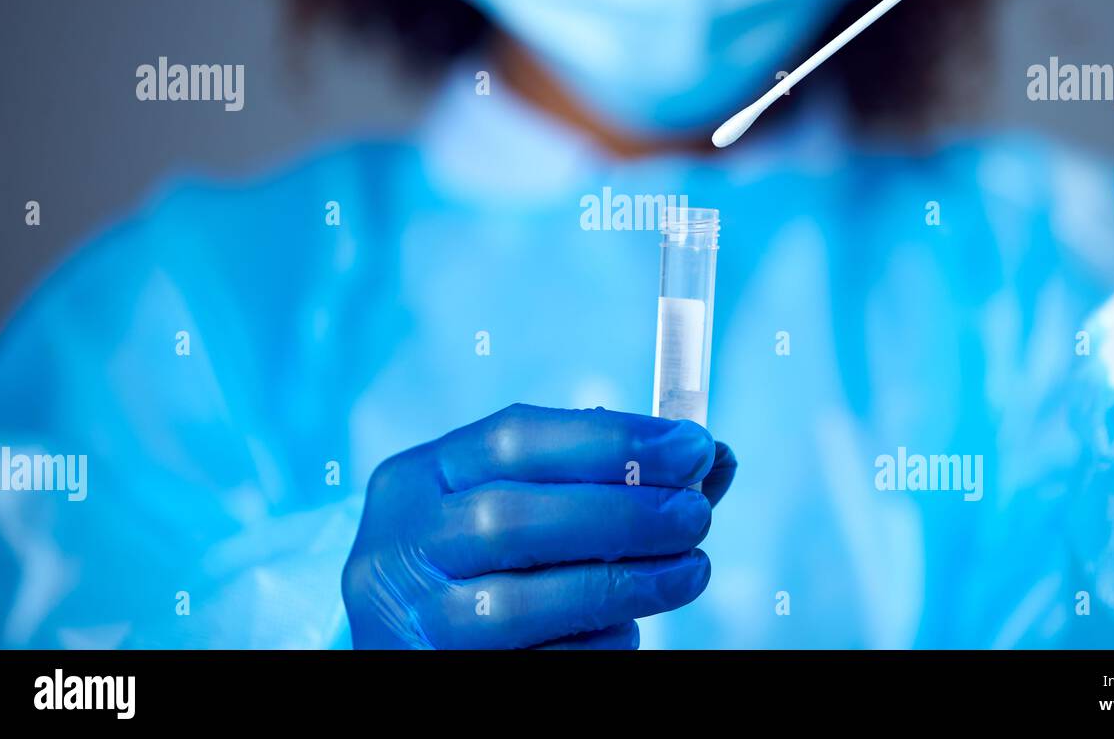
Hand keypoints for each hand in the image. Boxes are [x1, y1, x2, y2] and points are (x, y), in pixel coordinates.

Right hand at [342, 404, 736, 648]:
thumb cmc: (485, 555)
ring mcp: (416, 621)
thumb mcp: (522, 497)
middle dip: (622, 514)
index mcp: (418, 478)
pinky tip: (632, 625)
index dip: (611, 440)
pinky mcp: (443, 675)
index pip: (512, 439)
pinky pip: (538, 666)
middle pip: (511, 520)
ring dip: (624, 584)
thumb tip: (712, 456)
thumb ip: (609, 473)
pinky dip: (598, 644)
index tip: (692, 445)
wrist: (413, 635)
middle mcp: (400, 546)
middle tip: (697, 514)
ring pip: (521, 605)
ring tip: (691, 570)